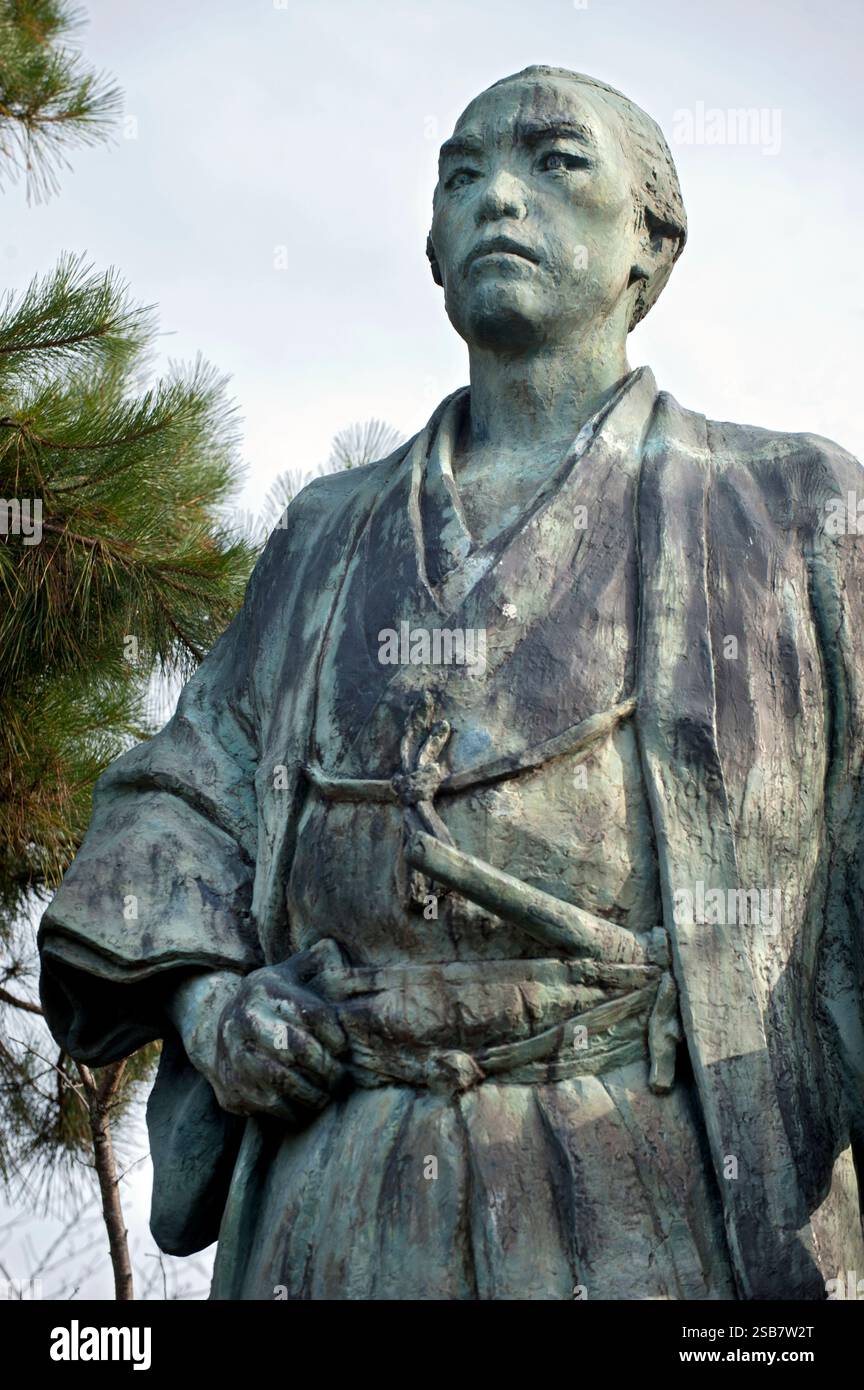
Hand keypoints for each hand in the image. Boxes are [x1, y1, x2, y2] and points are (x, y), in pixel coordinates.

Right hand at [213, 961, 347, 1122]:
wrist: (217, 1030)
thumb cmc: (270, 1002)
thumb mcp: (288, 974)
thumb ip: (316, 962)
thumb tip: (338, 950)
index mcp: (264, 989)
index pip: (311, 1013)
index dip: (334, 1034)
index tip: (343, 1047)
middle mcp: (244, 1019)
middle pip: (297, 1049)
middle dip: (326, 1066)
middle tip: (339, 1075)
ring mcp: (234, 1055)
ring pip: (284, 1080)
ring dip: (314, 1091)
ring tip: (327, 1091)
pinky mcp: (231, 1087)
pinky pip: (271, 1104)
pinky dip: (295, 1108)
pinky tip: (305, 1103)